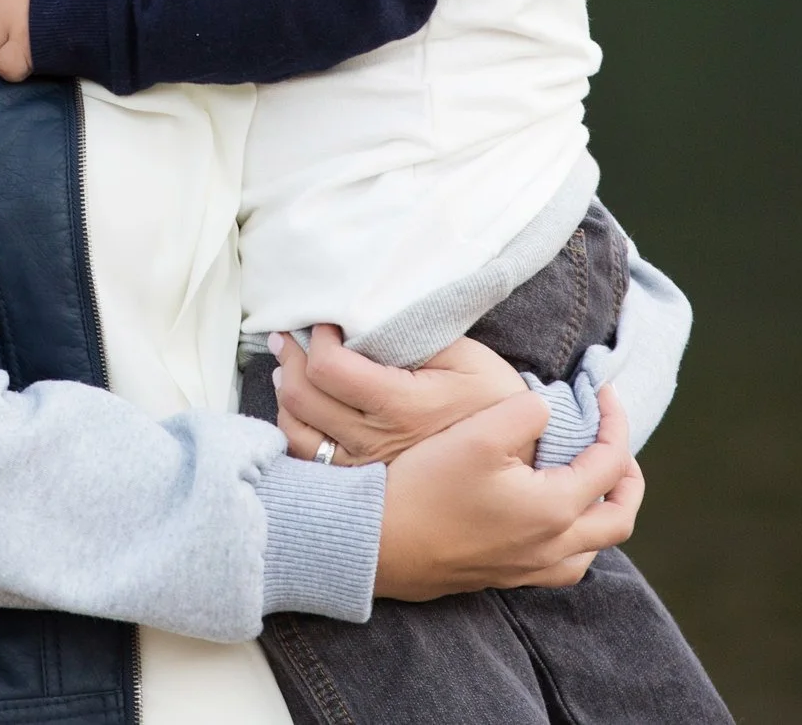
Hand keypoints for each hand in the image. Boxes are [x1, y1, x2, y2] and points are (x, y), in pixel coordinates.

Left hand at [272, 326, 525, 466]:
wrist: (515, 461)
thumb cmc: (492, 401)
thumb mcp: (468, 357)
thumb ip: (418, 334)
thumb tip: (368, 315)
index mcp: (403, 407)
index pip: (331, 369)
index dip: (318, 339)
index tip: (325, 323)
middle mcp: (378, 442)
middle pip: (304, 396)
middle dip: (291, 357)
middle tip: (290, 336)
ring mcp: (366, 469)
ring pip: (297, 429)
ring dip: (286, 390)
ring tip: (289, 366)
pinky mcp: (361, 486)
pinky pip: (306, 460)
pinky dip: (293, 427)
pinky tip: (297, 406)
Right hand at [374, 386, 642, 598]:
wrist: (375, 541)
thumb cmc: (426, 486)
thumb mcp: (478, 432)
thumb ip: (526, 412)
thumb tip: (549, 409)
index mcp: (555, 509)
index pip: (611, 463)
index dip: (614, 421)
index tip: (600, 391)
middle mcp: (551, 546)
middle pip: (619, 519)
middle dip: (627, 476)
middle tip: (611, 441)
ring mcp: (528, 568)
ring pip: (592, 549)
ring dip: (602, 513)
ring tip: (586, 480)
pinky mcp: (503, 576)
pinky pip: (562, 566)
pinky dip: (573, 540)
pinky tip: (547, 519)